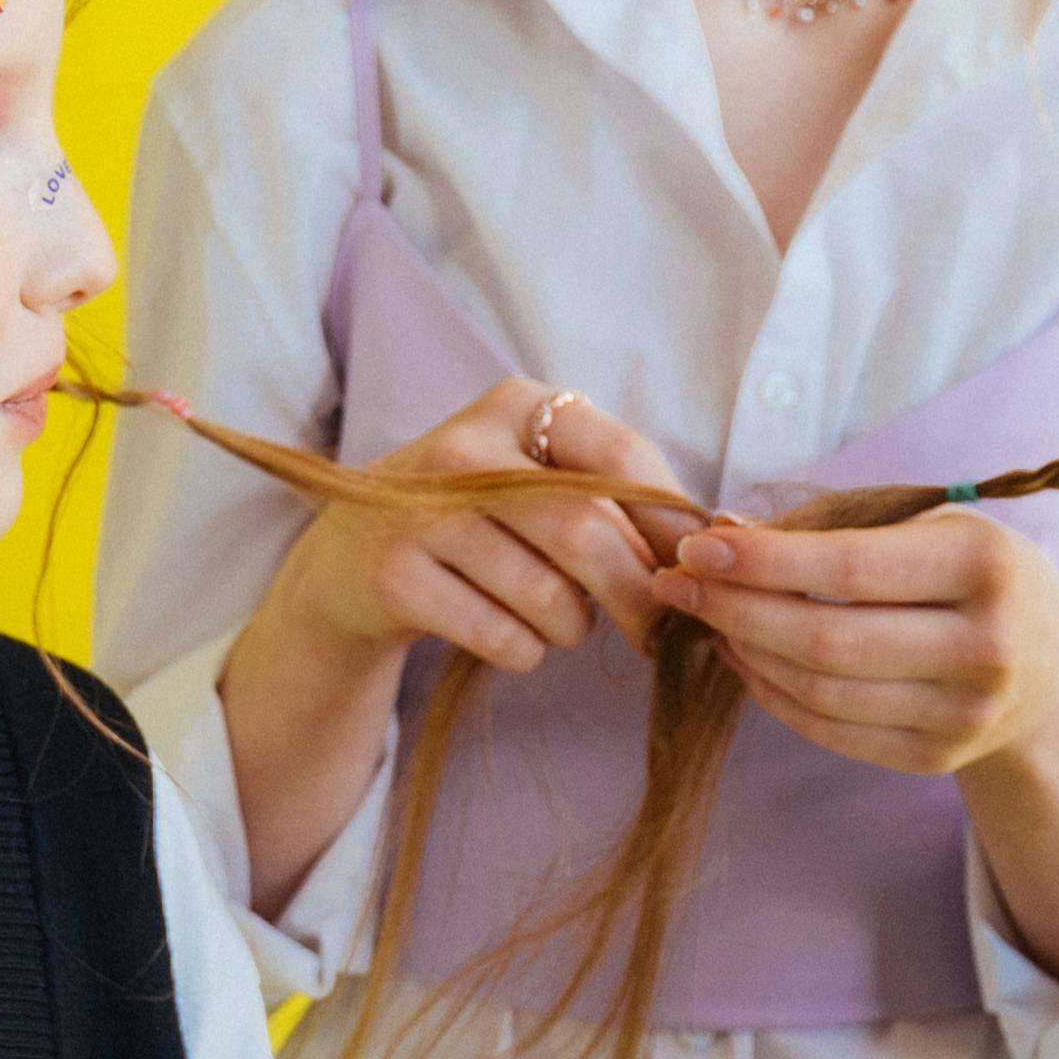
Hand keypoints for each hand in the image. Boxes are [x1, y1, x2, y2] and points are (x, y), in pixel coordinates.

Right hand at [268, 382, 684, 684]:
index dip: (671, 522)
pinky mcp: (394, 577)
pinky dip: (525, 652)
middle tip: (654, 631)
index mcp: (514, 406)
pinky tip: (503, 632)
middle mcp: (462, 449)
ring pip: (550, 597)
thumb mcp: (537, 482)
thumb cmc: (478, 522)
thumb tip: (706, 550)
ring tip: (553, 616)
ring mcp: (420, 512)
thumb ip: (615, 499)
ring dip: (572, 628)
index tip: (695, 567)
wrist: (352, 562)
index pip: (622, 457)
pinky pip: (504, 638)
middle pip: (587, 534)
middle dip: (636, 596)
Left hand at [662, 502, 1058, 780]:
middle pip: (826, 640)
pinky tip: (745, 658)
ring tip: (707, 617)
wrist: (1050, 667)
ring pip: (820, 691)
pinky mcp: (936, 758)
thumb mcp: (931, 529)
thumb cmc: (972, 577)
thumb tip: (723, 535)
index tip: (696, 549)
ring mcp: (964, 714)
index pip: (850, 568)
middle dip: (735, 610)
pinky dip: (773, 694)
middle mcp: (986, 646)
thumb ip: (836, 529)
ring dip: (746, 652)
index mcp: (987, 567)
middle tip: (675, 584)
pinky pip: (830, 731)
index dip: (763, 562)